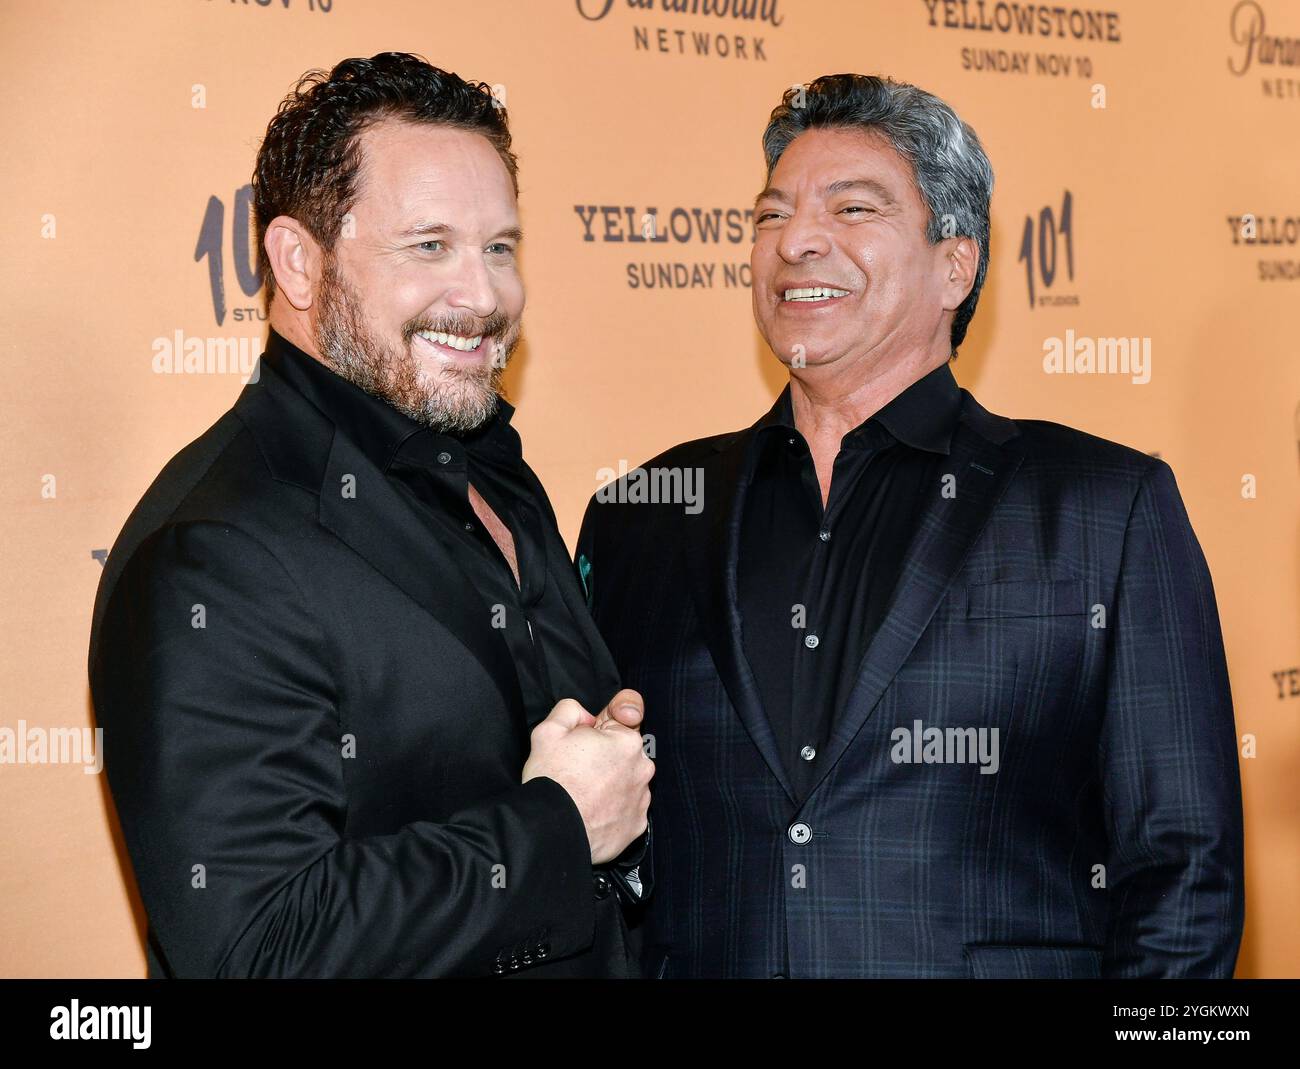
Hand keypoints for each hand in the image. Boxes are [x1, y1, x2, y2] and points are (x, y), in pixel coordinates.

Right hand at [522, 691, 652, 864]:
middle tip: (576, 771)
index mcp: (627, 741)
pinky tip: (591, 812)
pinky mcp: (636, 825)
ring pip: (625, 782)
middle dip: (604, 758)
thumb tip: (586, 717)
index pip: (615, 726)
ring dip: (609, 784)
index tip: (579, 746)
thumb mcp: (549, 729)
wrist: (551, 830)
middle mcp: (643, 768)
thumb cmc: (552, 779)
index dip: (594, 733)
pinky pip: (626, 810)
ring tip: (582, 794)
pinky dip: (612, 810)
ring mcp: (641, 799)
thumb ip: (571, 710)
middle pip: (622, 754)